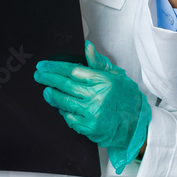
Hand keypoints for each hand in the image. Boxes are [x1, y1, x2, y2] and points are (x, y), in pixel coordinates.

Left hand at [34, 41, 150, 173]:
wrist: (137, 125)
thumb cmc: (127, 99)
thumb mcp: (116, 77)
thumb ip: (99, 63)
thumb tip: (87, 48)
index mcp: (103, 81)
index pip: (73, 71)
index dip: (56, 68)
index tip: (45, 66)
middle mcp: (97, 96)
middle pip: (65, 85)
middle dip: (49, 79)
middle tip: (39, 75)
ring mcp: (92, 113)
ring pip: (65, 102)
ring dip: (53, 96)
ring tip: (47, 91)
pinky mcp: (90, 128)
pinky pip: (70, 119)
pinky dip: (64, 112)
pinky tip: (62, 108)